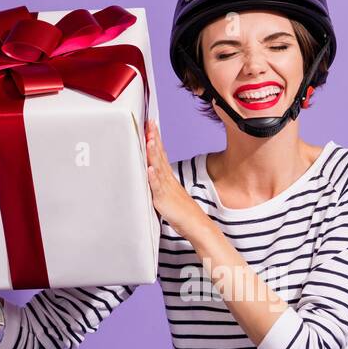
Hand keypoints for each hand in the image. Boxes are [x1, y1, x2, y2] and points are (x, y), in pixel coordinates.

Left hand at [144, 118, 207, 240]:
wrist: (197, 225)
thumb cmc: (183, 213)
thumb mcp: (170, 194)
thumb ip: (161, 184)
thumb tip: (154, 174)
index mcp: (168, 177)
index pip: (161, 153)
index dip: (156, 138)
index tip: (152, 124)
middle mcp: (167, 180)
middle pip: (160, 155)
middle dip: (154, 138)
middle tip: (150, 123)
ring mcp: (166, 188)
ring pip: (159, 167)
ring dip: (154, 153)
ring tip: (150, 139)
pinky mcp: (164, 200)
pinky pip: (158, 187)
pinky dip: (154, 178)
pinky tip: (150, 168)